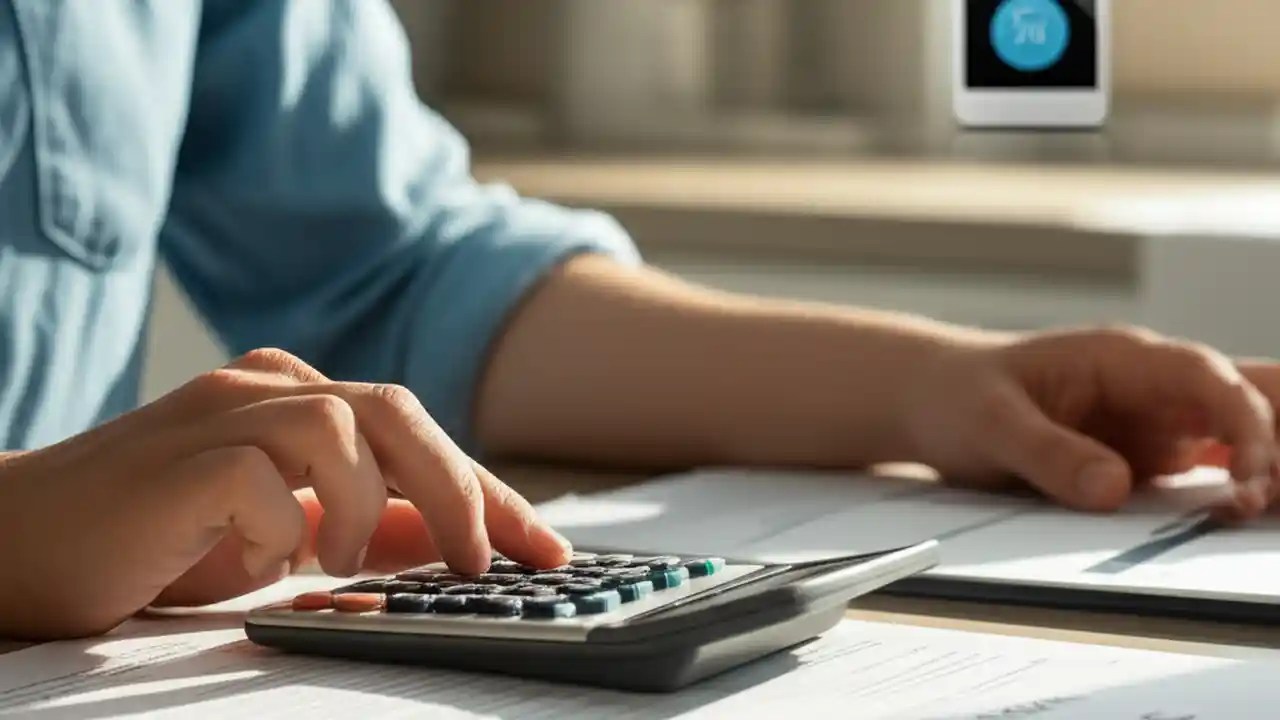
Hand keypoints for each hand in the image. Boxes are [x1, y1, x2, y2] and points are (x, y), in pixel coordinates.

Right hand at [0, 349, 570, 639]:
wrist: (26, 542)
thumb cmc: (161, 538)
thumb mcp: (290, 535)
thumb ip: (370, 524)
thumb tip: (453, 540)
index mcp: (302, 398)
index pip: (422, 433)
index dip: (492, 491)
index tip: (547, 547)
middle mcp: (268, 389)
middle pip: (399, 409)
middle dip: (459, 490)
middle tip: (478, 564)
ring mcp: (221, 414)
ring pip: (343, 425)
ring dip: (365, 506)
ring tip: (335, 562)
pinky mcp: (178, 458)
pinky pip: (261, 475)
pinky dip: (283, 527)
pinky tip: (265, 560)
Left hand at [899, 328, 1277, 514]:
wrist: (932, 400)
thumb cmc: (958, 394)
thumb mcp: (988, 423)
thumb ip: (1047, 453)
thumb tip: (1112, 489)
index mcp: (1122, 359)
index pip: (1209, 379)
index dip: (1245, 425)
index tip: (1248, 480)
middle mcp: (1153, 388)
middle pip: (1252, 398)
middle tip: (1269, 501)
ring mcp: (1158, 425)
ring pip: (1245, 436)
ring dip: (1267, 472)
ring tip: (1257, 517)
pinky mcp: (1151, 461)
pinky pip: (1214, 474)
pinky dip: (1239, 494)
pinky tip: (1241, 520)